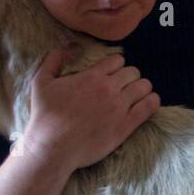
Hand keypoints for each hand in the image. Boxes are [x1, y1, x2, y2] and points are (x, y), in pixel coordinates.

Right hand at [19, 47, 160, 172]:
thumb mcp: (41, 82)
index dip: (117, 65)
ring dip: (142, 88)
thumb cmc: (44, 116)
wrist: (53, 147)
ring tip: (137, 94)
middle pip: (133, 72)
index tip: (114, 73)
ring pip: (144, 87)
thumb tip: (67, 47)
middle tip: (125, 86)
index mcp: (91, 76)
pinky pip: (149, 107)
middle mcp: (108, 88)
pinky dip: (152, 101)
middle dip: (130, 76)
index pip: (117, 60)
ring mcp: (119, 107)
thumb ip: (53, 60)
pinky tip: (150, 102)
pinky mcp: (126, 125)